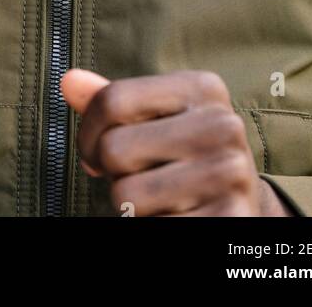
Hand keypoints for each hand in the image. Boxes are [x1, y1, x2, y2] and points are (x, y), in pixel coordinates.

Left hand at [62, 68, 294, 216]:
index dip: (88, 133)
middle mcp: (223, 125)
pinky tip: (177, 218)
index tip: (96, 152)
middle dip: (113, 173)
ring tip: (159, 199)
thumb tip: (68, 81)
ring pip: (126, 196)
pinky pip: (151, 229)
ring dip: (130, 207)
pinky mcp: (228, 221)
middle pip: (114, 149)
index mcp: (203, 88)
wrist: (243, 207)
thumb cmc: (183, 156)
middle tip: (138, 178)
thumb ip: (112, 103)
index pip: (112, 101)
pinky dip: (152, 228)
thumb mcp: (155, 119)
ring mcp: (230, 175)